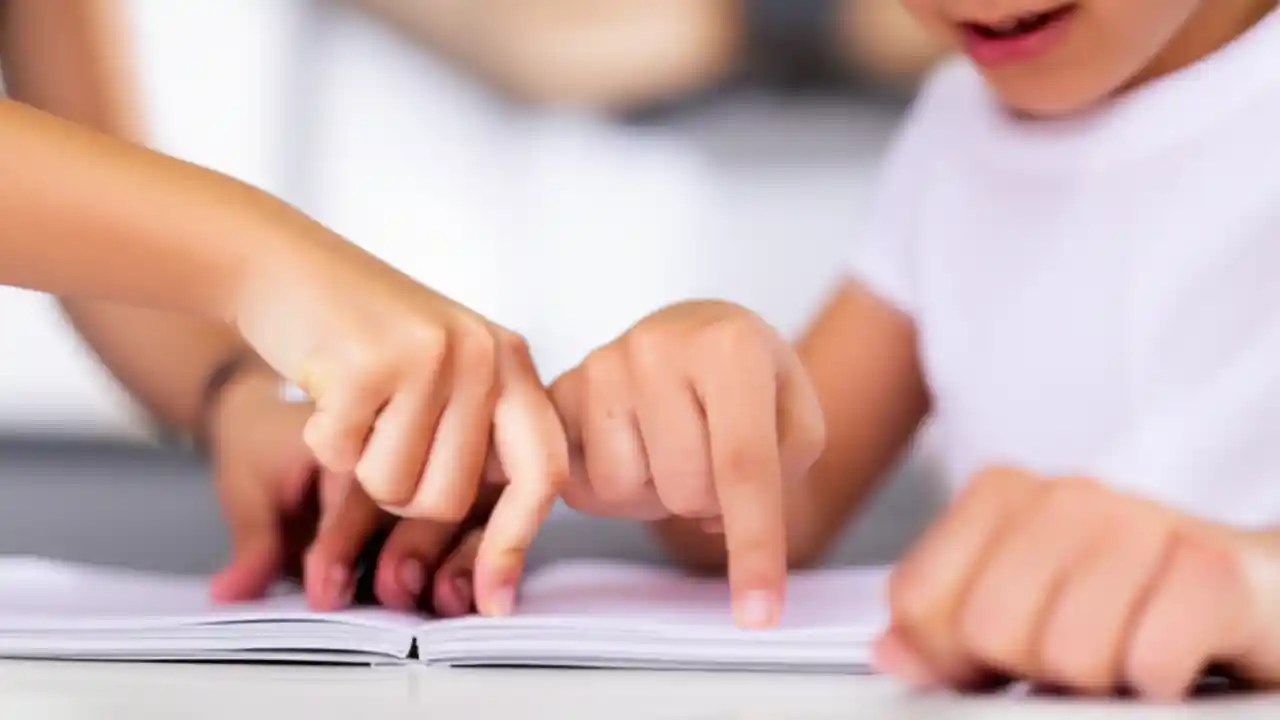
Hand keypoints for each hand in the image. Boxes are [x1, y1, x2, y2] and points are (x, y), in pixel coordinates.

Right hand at [232, 237, 567, 615]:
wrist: (283, 265)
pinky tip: (324, 391)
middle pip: (450, 499)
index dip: (516, 541)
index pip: (542, 472)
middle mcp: (482, 354)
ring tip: (356, 406)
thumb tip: (499, 556)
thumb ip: (481, 435)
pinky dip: (322, 441)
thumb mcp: (446, 370)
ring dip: (359, 467)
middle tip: (379, 437)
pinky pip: (342, 460)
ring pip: (395, 489)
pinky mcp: (367, 362)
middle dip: (400, 493)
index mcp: (510, 360)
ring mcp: (427, 355)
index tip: (494, 599)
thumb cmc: (363, 336)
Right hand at [548, 301, 824, 627]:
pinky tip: (631, 445)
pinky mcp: (558, 392)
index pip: (743, 465)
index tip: (760, 615)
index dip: (755, 546)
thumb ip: (780, 470)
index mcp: (730, 347)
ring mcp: (600, 366)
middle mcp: (657, 347)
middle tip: (710, 454)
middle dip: (707, 498)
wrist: (697, 330)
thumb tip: (717, 520)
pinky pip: (580, 486)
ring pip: (626, 492)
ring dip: (656, 491)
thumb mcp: (797, 415)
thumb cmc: (750, 382)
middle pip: (684, 490)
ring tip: (668, 444)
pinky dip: (613, 487)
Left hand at [877, 467, 1279, 699]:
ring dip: (1101, 679)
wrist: (1261, 598)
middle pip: (987, 628)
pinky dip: (1158, 681)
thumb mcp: (1024, 611)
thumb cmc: (1132, 605)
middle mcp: (1068, 495)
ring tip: (1126, 653)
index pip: (917, 599)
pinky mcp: (1216, 570)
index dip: (950, 654)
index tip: (998, 659)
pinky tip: (1173, 661)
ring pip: (1066, 651)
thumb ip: (945, 628)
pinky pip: (1148, 660)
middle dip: (1029, 668)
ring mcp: (1144, 522)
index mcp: (1004, 496)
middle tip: (1076, 657)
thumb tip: (890, 651)